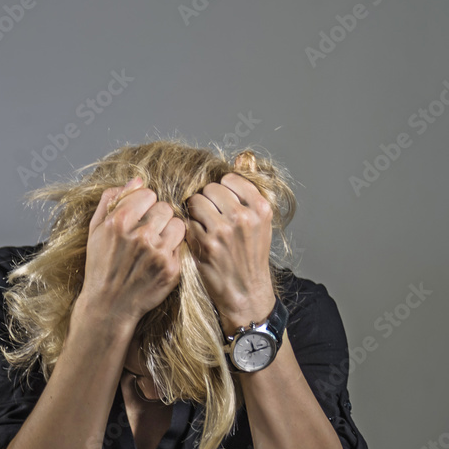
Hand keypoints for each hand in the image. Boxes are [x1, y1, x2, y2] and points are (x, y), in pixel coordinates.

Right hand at [76, 176, 186, 327]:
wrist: (109, 305)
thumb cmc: (101, 266)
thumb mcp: (95, 230)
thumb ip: (112, 201)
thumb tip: (136, 180)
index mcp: (119, 222)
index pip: (148, 193)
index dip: (145, 204)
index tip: (140, 216)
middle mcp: (140, 236)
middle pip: (165, 207)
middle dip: (158, 217)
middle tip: (149, 231)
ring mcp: (157, 253)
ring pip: (178, 224)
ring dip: (170, 231)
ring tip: (157, 243)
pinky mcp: (171, 269)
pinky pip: (182, 246)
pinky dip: (172, 250)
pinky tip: (159, 259)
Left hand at [185, 163, 275, 333]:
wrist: (247, 293)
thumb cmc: (251, 257)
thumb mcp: (260, 222)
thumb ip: (250, 188)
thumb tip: (243, 155)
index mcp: (260, 208)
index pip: (230, 180)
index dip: (223, 192)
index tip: (224, 206)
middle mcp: (243, 217)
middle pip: (210, 189)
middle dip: (207, 201)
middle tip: (212, 218)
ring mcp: (223, 231)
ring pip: (196, 202)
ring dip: (195, 213)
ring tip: (204, 227)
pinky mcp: (205, 244)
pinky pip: (188, 222)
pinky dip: (189, 229)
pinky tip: (199, 240)